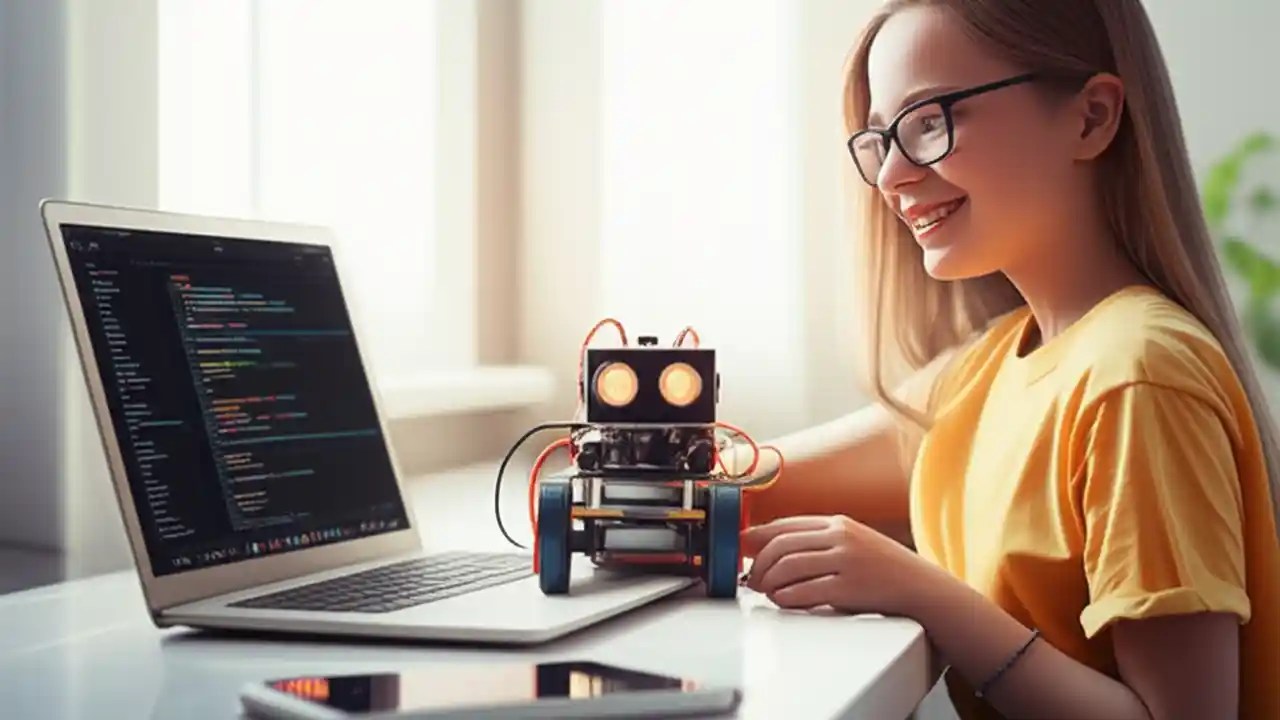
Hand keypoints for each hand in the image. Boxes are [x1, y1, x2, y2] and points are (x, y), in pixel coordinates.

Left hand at [739, 515, 941, 616]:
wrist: (921, 588)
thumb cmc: (885, 569)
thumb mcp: (854, 541)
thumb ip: (819, 541)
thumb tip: (776, 548)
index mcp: (838, 523)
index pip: (785, 525)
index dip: (757, 537)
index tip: (740, 547)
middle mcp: (840, 537)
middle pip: (781, 545)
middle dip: (759, 563)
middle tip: (751, 578)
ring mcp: (846, 561)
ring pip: (789, 566)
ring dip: (769, 581)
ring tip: (765, 591)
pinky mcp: (849, 588)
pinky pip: (806, 591)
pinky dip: (787, 597)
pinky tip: (782, 600)